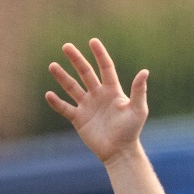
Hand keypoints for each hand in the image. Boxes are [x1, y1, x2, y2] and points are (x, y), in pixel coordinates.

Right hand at [46, 38, 149, 167]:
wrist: (119, 152)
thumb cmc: (131, 131)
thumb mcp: (137, 110)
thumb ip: (138, 91)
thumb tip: (144, 72)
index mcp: (112, 91)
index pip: (105, 68)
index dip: (100, 55)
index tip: (93, 41)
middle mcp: (98, 95)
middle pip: (85, 73)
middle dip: (76, 60)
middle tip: (66, 46)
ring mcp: (87, 106)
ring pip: (72, 87)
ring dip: (62, 77)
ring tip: (52, 65)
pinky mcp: (79, 119)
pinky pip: (65, 108)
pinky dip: (57, 102)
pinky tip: (49, 94)